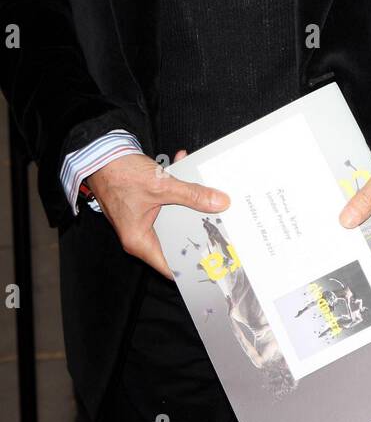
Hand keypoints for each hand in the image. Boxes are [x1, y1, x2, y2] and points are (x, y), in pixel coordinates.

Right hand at [87, 148, 229, 278]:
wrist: (100, 153)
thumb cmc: (118, 175)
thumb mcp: (161, 186)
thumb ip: (193, 195)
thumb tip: (219, 202)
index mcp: (139, 241)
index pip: (170, 266)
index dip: (191, 267)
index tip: (213, 264)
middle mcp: (139, 234)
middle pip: (175, 240)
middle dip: (197, 230)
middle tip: (220, 229)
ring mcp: (141, 218)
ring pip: (173, 217)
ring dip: (188, 201)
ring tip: (209, 196)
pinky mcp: (142, 203)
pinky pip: (165, 200)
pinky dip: (176, 186)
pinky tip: (184, 165)